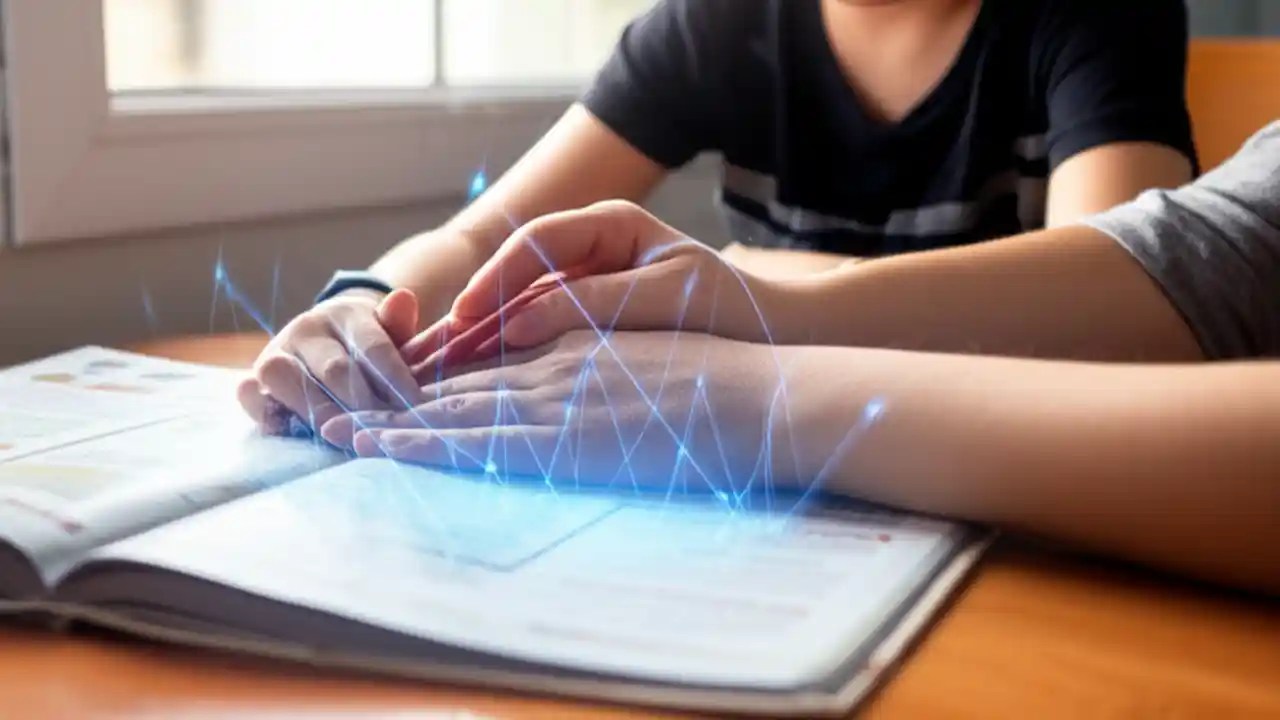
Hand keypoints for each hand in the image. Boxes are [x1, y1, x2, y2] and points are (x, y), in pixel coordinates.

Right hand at [238, 288, 423, 432]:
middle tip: (385, 430)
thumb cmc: (368, 347)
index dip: (396, 381)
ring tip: (346, 436)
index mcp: (346, 315)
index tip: (417, 408)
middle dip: (363, 404)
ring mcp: (275, 351)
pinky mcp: (252, 377)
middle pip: (334, 368)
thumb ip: (398, 325)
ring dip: (318, 410)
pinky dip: (269, 414)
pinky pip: (250, 393)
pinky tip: (300, 434)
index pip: (374, 347)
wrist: (325, 341)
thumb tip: (405, 298)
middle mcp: (306, 329)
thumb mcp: (390, 334)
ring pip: (286, 377)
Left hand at [322, 331, 810, 495]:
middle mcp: (548, 368)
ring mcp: (549, 401)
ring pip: (448, 410)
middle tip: (334, 406)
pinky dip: (419, 445)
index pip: (487, 362)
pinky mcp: (557, 441)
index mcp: (573, 348)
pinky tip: (378, 448)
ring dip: (385, 420)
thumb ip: (608, 370)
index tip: (391, 390)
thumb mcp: (653, 360)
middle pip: (454, 383)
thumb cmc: (719, 383)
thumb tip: (588, 397)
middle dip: (392, 397)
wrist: (754, 396)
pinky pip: (473, 444)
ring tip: (331, 428)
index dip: (433, 378)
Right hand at [399, 201, 791, 376]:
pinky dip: (506, 353)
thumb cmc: (728, 309)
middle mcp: (590, 248)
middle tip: (432, 345)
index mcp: (610, 223)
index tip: (467, 312)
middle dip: (474, 309)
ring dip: (481, 336)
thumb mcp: (664, 299)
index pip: (537, 242)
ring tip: (438, 365)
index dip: (497, 277)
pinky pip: (536, 331)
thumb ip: (593, 304)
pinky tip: (476, 379)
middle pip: (517, 273)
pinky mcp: (586, 319)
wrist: (768, 336)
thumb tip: (516, 323)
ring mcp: (586, 283)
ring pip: (519, 305)